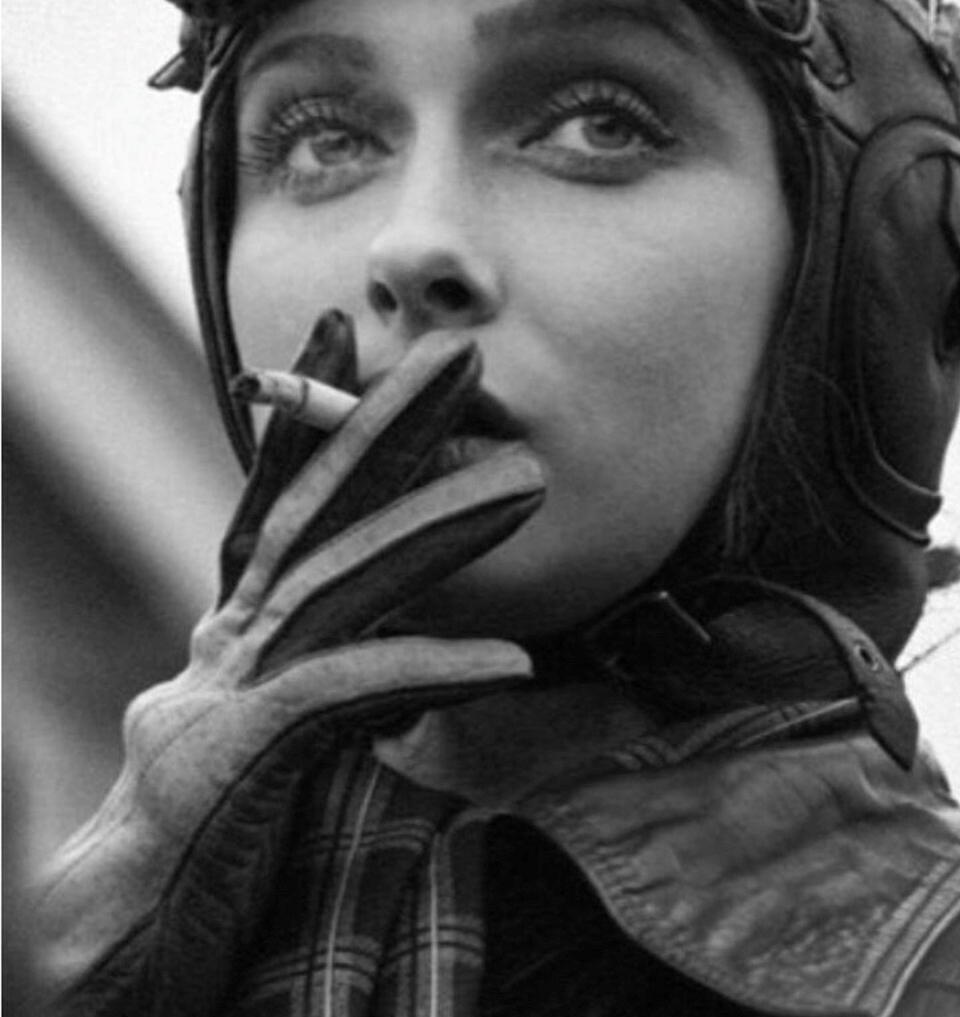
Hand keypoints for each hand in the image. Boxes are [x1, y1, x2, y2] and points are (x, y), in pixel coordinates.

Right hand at [39, 316, 544, 1015]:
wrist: (104, 958)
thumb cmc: (194, 861)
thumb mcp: (269, 754)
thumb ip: (327, 692)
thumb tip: (401, 660)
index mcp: (230, 640)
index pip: (275, 505)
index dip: (311, 415)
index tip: (344, 332)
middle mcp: (223, 647)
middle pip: (311, 512)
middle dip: (385, 422)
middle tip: (460, 352)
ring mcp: (225, 694)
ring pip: (340, 582)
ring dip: (439, 524)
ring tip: (529, 486)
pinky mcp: (239, 755)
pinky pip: (348, 693)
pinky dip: (431, 668)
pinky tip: (513, 660)